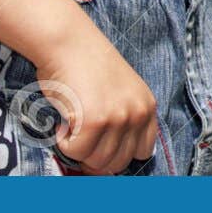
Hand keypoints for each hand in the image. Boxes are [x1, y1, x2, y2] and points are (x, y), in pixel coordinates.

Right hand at [32, 28, 158, 174]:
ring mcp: (118, 118)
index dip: (118, 154)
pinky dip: (64, 143)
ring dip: (79, 149)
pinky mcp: (95, 121)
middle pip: (118, 163)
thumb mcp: (119, 93)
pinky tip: (64, 122)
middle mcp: (138, 113)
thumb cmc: (86, 67)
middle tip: (80, 137)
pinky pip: (76, 152)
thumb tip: (106, 169)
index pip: (142, 153)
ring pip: (96, 162)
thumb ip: (122, 123)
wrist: (69, 42)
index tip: (100, 146)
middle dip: (95, 157)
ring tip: (73, 125)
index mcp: (147, 107)